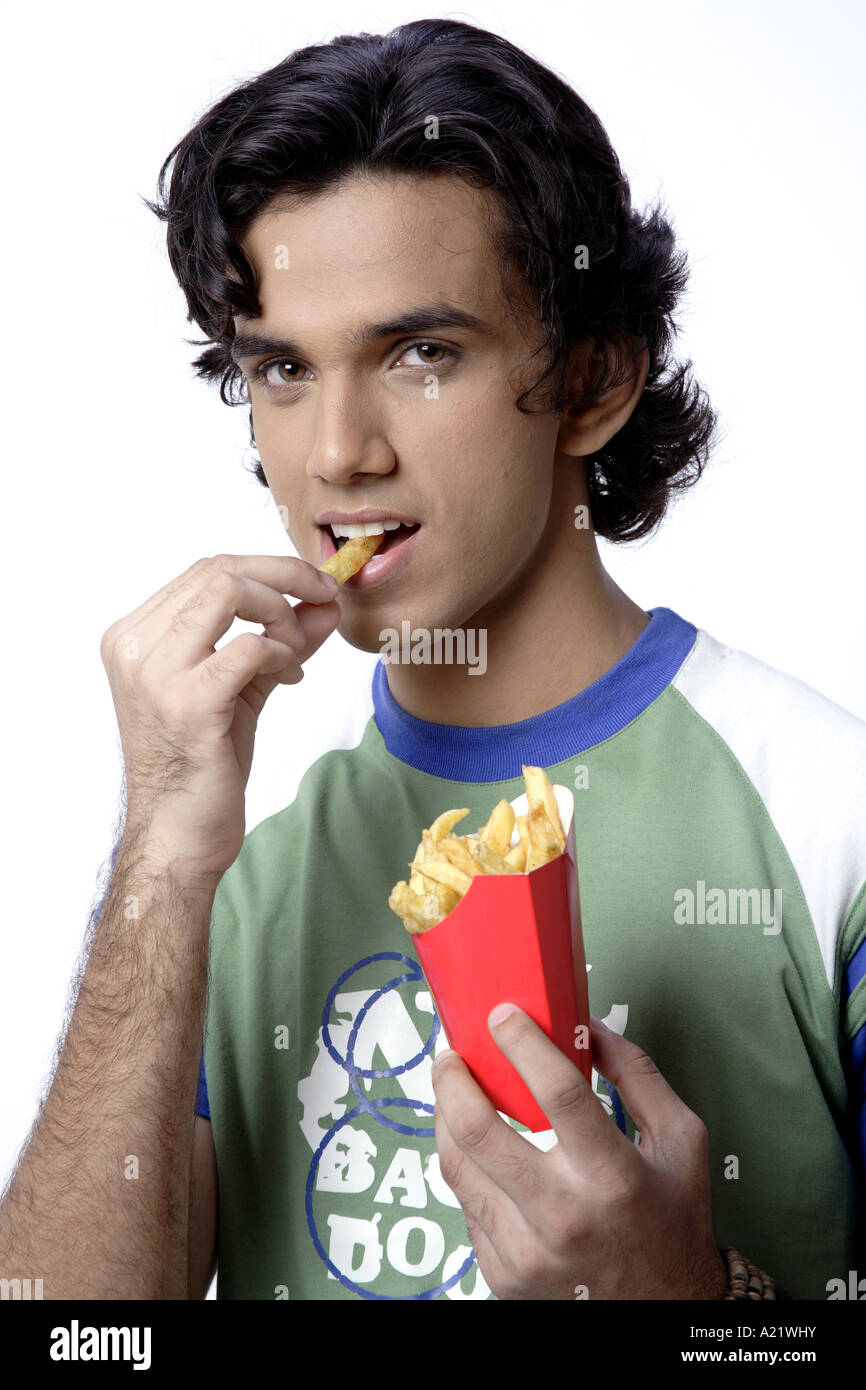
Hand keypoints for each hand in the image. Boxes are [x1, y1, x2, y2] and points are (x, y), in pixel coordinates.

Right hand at [100, 554, 340, 884]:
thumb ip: (279, 641)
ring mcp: (155, 673)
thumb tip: (325, 604)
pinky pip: (249, 646)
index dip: (268, 569)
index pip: (205, 570)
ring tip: (295, 651)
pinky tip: (290, 676)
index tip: (313, 586)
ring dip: (281, 612)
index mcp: (133, 637)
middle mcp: (134, 646)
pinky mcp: (187, 702)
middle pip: (217, 569)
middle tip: (325, 598)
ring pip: (228, 591)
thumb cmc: (202, 766)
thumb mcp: (242, 688)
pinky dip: (281, 651)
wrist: (178, 836)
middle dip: (285, 575)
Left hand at [432, 1007, 728, 1299]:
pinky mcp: (503, 1274)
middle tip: (452, 1055)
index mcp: (613, 1176)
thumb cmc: (674, 1222)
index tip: (502, 1014)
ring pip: (457, 1167)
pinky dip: (466, 1167)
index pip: (556, 1092)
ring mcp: (526, 1250)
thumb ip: (637, 1075)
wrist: (665, 1311)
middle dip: (454, 1078)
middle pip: (480, 1130)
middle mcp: (563, 1215)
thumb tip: (589, 1027)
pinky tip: (475, 1147)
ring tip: (452, 1091)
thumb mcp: (681, 1141)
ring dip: (445, 1117)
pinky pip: (466, 1205)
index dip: (522, 1043)